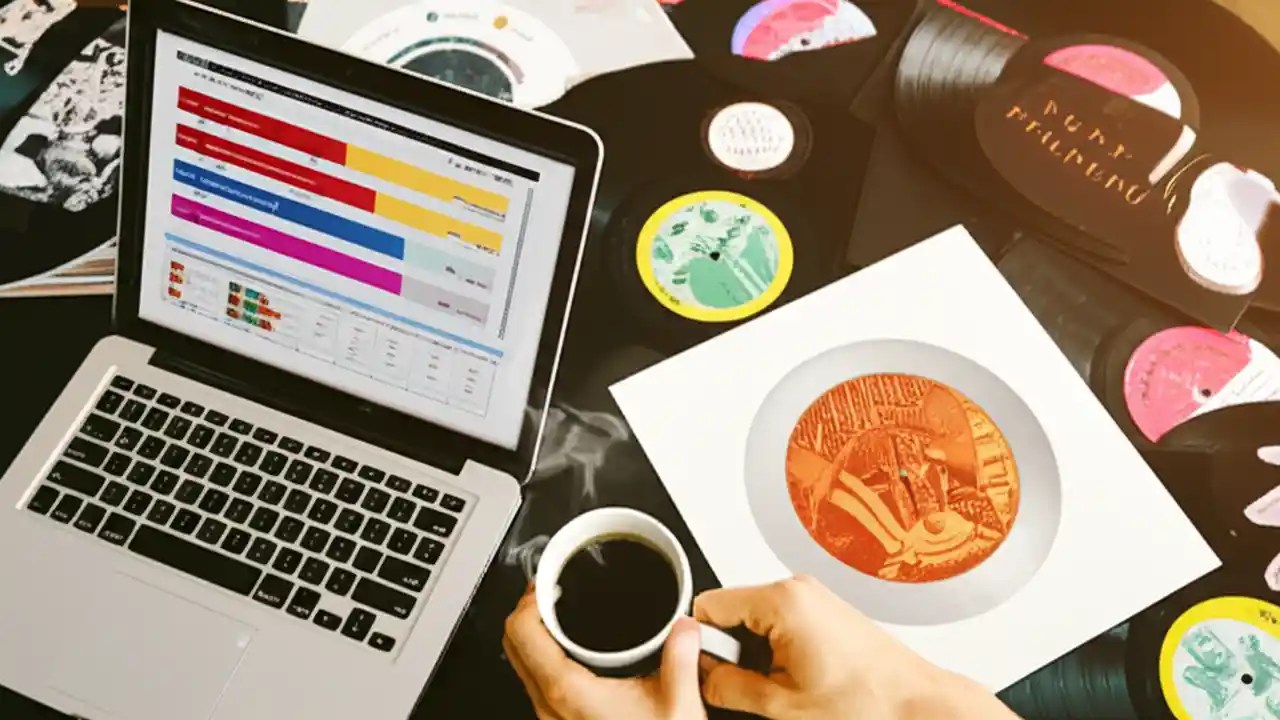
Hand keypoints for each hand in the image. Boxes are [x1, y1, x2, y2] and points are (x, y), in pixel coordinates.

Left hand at [504, 587, 706, 719]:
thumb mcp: (679, 706)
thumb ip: (682, 657)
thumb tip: (685, 626)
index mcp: (568, 692)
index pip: (521, 631)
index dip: (529, 597)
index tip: (547, 581)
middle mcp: (549, 708)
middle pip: (512, 644)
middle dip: (529, 611)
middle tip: (553, 591)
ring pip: (521, 667)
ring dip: (536, 636)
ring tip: (564, 617)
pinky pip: (537, 685)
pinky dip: (546, 660)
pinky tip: (578, 655)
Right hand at [694, 575, 1019, 719]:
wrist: (916, 703)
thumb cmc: (868, 701)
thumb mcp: (781, 705)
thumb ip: (728, 686)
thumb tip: (702, 676)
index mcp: (782, 601)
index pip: (708, 605)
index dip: (703, 642)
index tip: (716, 670)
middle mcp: (798, 588)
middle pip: (732, 610)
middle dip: (734, 651)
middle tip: (760, 686)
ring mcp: (813, 597)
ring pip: (755, 619)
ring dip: (758, 653)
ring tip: (787, 685)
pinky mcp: (824, 610)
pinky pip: (780, 622)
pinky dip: (778, 650)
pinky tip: (799, 677)